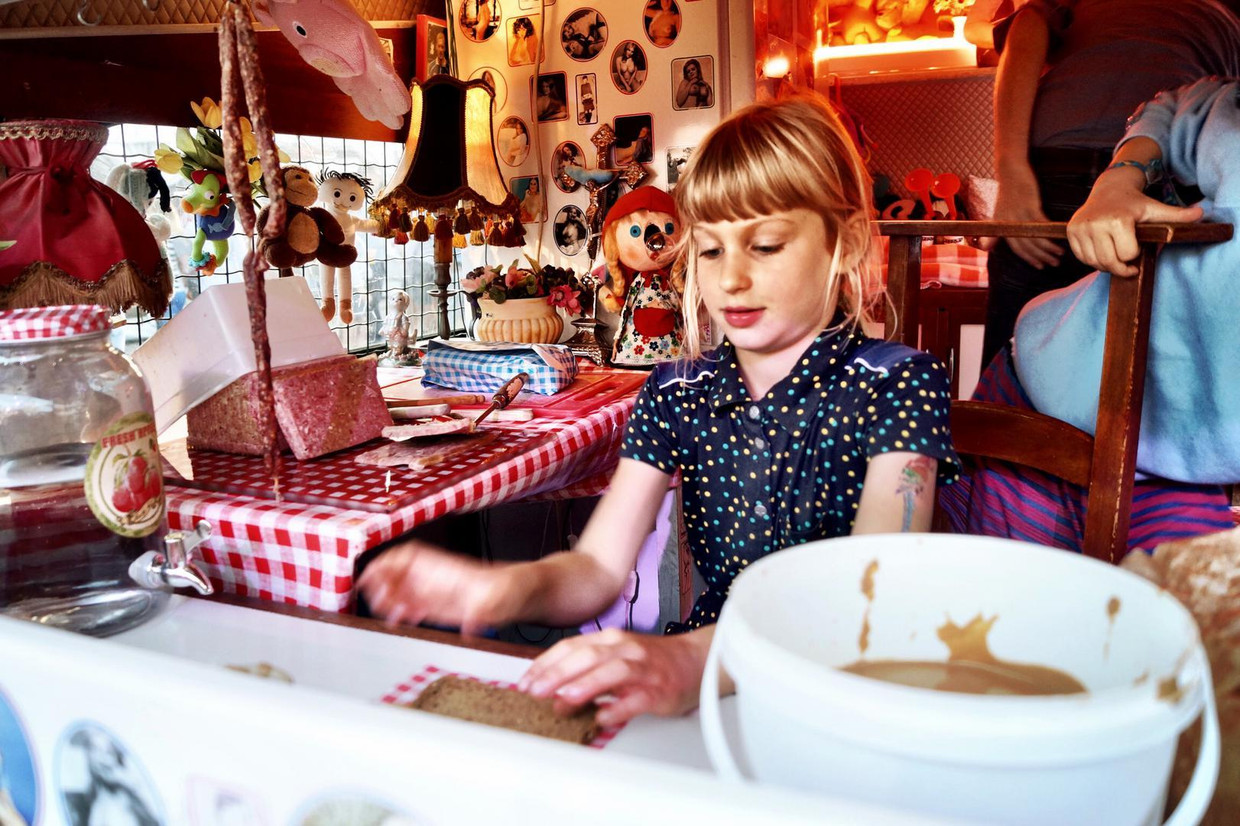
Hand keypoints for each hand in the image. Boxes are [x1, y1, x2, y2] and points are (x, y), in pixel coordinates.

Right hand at [357, 541, 529, 635]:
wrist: (529, 595)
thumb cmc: (517, 588)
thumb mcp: (504, 598)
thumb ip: (485, 612)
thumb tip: (473, 626)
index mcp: (449, 570)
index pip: (408, 557)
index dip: (386, 563)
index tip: (369, 575)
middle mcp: (440, 578)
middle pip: (399, 572)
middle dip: (381, 583)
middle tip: (374, 600)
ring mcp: (441, 592)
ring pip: (403, 589)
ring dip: (388, 599)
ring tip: (384, 614)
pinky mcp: (445, 608)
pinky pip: (416, 605)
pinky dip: (402, 611)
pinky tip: (399, 621)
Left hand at [518, 628, 710, 726]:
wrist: (697, 660)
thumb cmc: (652, 662)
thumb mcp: (616, 658)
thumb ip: (586, 671)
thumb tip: (552, 692)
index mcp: (611, 639)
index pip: (571, 647)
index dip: (545, 663)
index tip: (525, 680)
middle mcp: (626, 649)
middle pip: (587, 656)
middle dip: (557, 674)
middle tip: (534, 691)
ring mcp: (644, 668)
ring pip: (612, 671)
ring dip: (585, 684)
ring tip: (563, 699)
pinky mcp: (660, 689)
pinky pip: (638, 698)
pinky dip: (619, 707)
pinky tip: (603, 717)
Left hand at [984, 162, 1064, 268]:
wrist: (1010, 170)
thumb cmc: (1007, 192)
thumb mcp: (999, 214)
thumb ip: (997, 232)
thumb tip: (985, 249)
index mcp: (1002, 227)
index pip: (1017, 249)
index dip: (1029, 259)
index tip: (1040, 266)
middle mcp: (1009, 223)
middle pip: (1027, 246)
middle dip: (1042, 257)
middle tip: (1055, 264)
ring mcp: (1019, 215)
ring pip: (1035, 237)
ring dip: (1049, 248)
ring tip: (1060, 254)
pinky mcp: (1029, 205)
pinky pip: (1042, 223)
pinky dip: (1051, 232)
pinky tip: (1060, 236)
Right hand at [1067, 171, 1202, 276]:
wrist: (1109, 189)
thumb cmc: (1134, 203)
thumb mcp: (1155, 209)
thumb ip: (1177, 215)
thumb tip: (1201, 214)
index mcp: (1118, 220)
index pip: (1127, 254)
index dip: (1135, 255)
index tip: (1138, 251)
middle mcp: (1096, 224)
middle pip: (1109, 261)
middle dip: (1120, 267)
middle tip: (1128, 266)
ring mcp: (1081, 228)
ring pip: (1094, 262)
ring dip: (1106, 266)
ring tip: (1115, 258)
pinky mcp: (1071, 232)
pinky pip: (1081, 258)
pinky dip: (1092, 260)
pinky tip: (1102, 252)